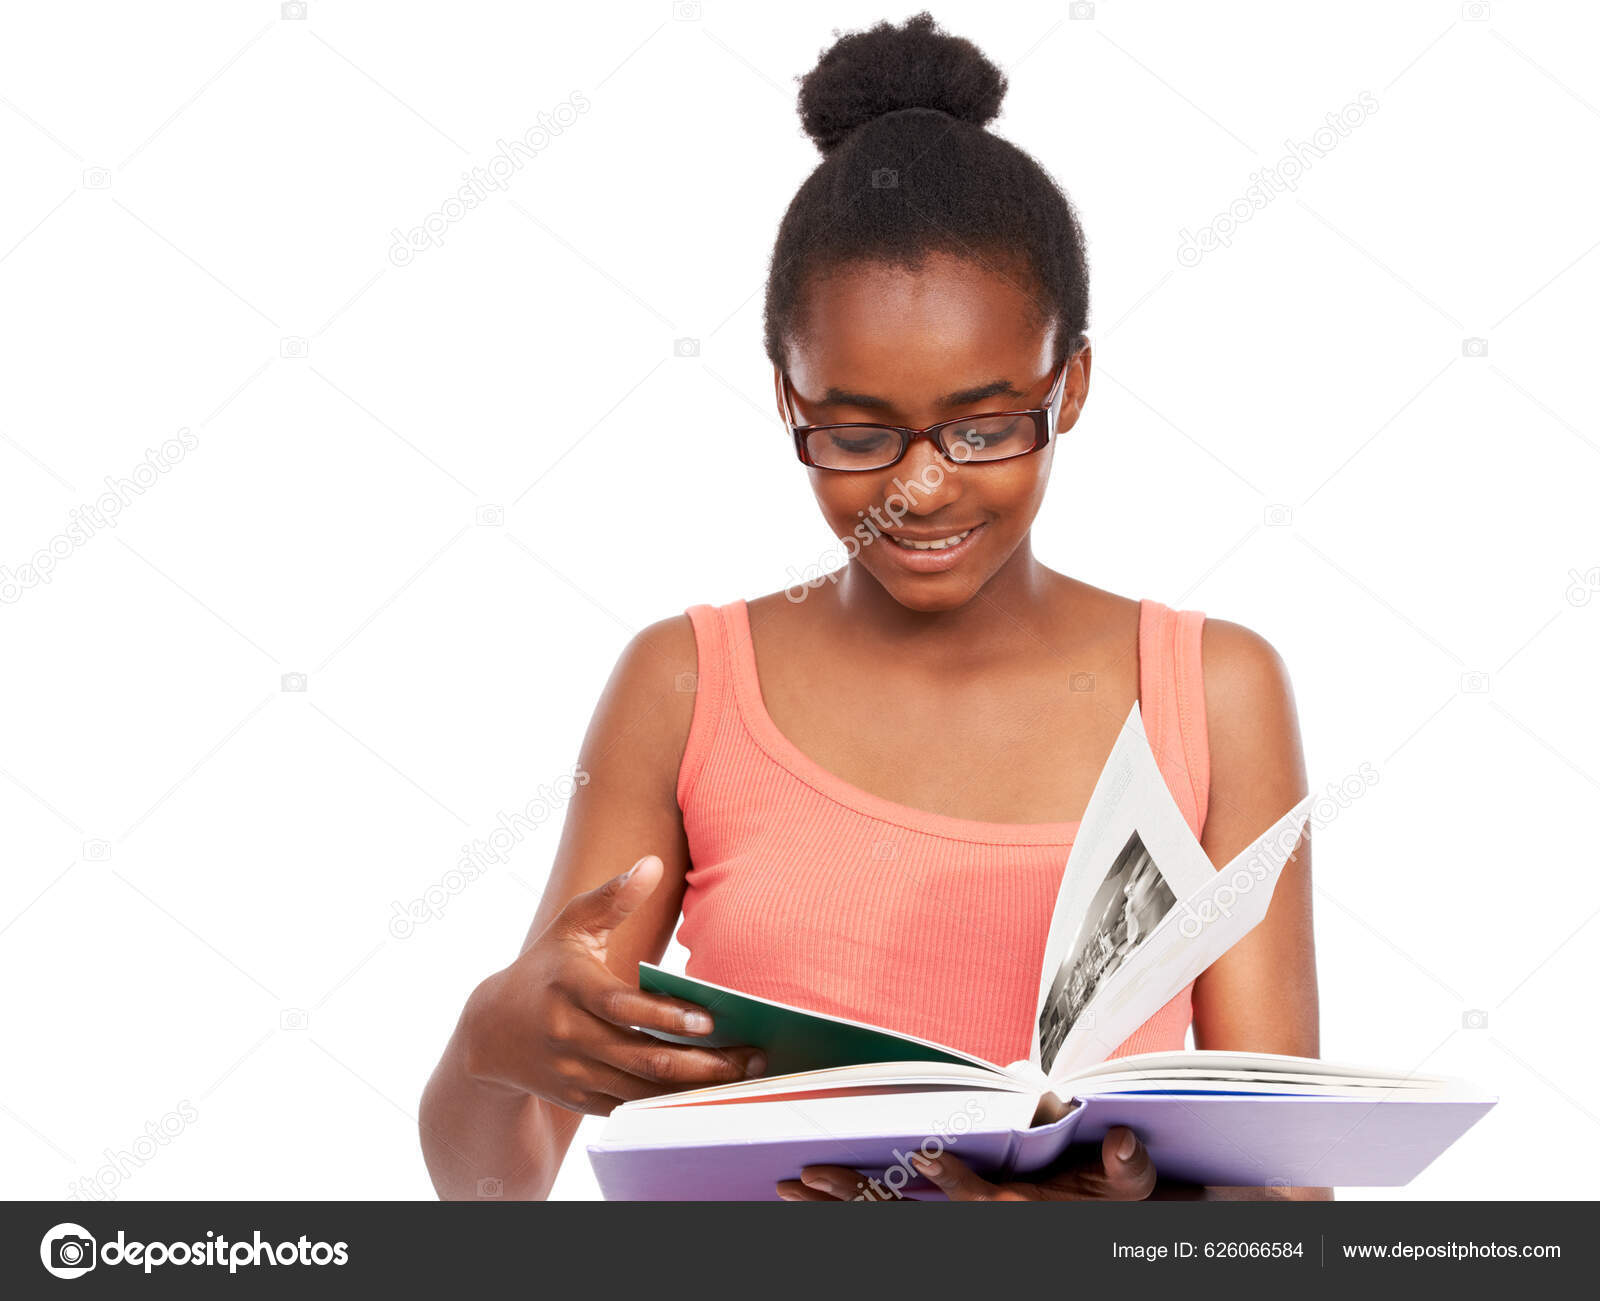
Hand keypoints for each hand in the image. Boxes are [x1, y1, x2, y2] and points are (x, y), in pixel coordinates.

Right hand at [461, 854, 765, 1115]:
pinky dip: (671, 1105)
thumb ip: (613, 896)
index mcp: (570, 987)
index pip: (621, 1008)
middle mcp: (569, 1036)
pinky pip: (633, 1109)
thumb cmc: (545, 968)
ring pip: (643, 1092)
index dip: (665, 1017)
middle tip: (750, 1057)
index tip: (708, 1019)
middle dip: (701, 1062)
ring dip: (695, 1089)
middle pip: (642, 1059)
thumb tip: (653, 864)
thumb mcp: (571, 925)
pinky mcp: (580, 1099)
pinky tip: (709, 1095)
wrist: (492, 1032)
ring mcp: (574, 1074)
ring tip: (741, 1076)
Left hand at [777, 1126, 1155, 1201]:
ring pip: (887, 1220)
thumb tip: (1124, 1140)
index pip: (979, 1201)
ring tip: (787, 1189)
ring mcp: (959, 1228)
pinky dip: (853, 1206)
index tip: (925, 1158)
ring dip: (838, 1205)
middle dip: (856, 1197)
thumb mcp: (1129, 1189)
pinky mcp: (949, 1221)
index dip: (953, 1182)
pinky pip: (890, 1218)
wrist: (1096, 1230)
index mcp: (1016, 1210)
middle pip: (908, 1217)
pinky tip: (812, 1200)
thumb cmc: (1108, 1202)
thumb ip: (1126, 1168)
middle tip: (807, 1178)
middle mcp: (978, 1223)